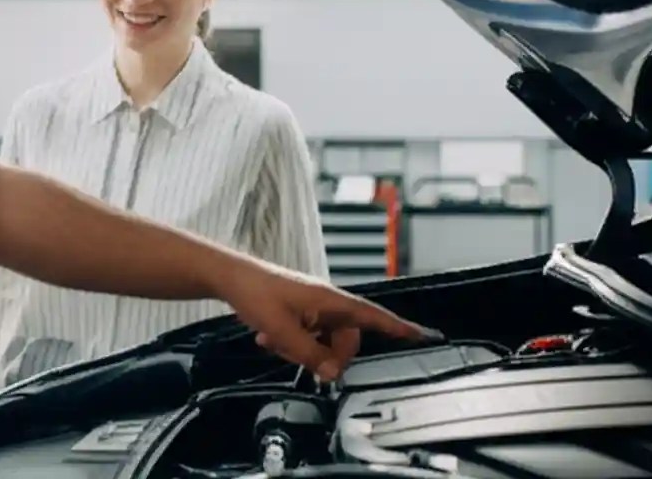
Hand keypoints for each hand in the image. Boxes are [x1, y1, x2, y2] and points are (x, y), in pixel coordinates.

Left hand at [218, 256, 442, 381]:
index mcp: (331, 301)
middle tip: (297, 356)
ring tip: (273, 341)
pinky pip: (306, 335)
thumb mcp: (283, 331)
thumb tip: (334, 373)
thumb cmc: (256, 295)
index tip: (422, 336)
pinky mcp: (298, 311)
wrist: (229, 278)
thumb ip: (310, 355)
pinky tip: (267, 337)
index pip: (373, 316)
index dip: (398, 328)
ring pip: (322, 340)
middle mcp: (326, 302)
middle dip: (325, 354)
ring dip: (301, 348)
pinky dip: (289, 341)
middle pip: (345, 339)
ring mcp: (312, 307)